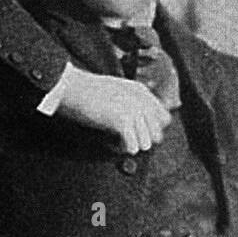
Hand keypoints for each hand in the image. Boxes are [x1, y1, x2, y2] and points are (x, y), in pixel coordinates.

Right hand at [55, 65, 171, 153]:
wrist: (72, 87)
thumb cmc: (88, 91)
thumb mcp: (117, 90)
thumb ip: (132, 102)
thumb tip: (141, 123)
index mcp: (142, 92)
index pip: (164, 119)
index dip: (153, 129)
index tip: (138, 131)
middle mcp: (142, 101)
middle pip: (157, 134)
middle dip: (143, 140)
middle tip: (127, 138)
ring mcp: (133, 110)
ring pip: (146, 144)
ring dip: (132, 145)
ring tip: (118, 140)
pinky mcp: (122, 121)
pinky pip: (132, 147)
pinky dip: (122, 149)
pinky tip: (113, 142)